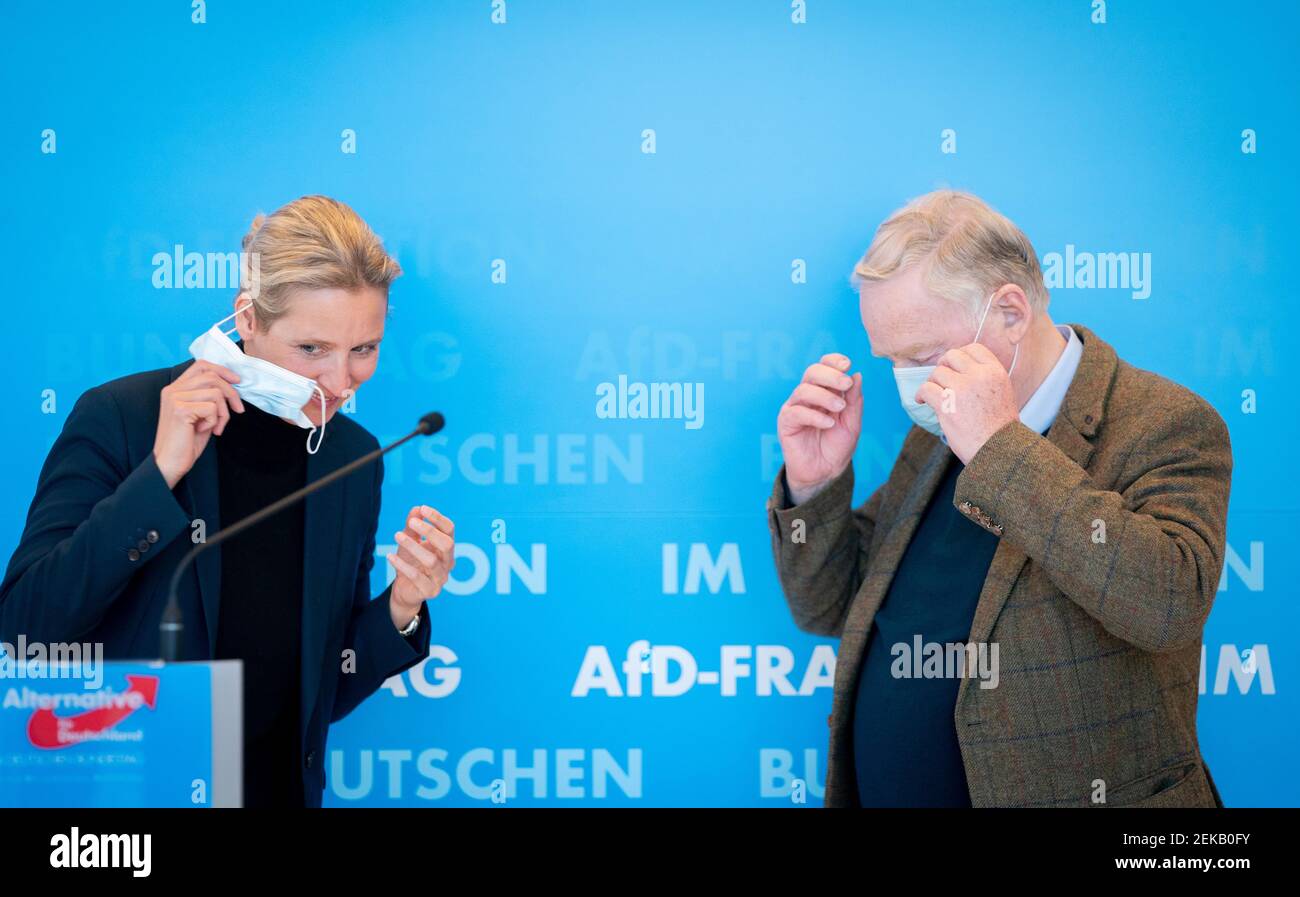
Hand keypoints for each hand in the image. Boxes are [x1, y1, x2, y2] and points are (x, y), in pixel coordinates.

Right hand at [153, 360, 244, 487]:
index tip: (237, 381)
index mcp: (175, 388)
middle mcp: (172, 390)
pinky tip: (205, 430)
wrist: (170, 462)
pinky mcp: (180, 410)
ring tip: (216, 427)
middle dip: (231, 393)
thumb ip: (209, 397)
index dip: (222, 370)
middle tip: (238, 410)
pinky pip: (212, 408)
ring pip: (215, 393)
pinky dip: (216, 421)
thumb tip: (233, 384)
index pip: (201, 365)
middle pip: (212, 377)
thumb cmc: (186, 441)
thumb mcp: (200, 414)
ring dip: (224, 413)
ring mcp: (175, 398)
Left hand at [387, 504, 454, 629]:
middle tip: (411, 522)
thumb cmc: (411, 562)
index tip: (423, 508)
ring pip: (431, 561)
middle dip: (430, 531)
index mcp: (446, 548)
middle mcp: (448, 563)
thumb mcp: (410, 541)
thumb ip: (413, 527)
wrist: (405, 589)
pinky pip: (416, 576)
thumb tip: (416, 509)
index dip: (438, 518)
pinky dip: (402, 565)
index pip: (449, 530)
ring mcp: (441, 578)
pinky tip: (390, 556)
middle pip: (447, 544)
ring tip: (397, 535)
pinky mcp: (430, 591)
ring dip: (413, 546)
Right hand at [777, 353, 862, 503]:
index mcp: (824, 391)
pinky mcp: (786, 422)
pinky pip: (797, 412)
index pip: (824, 366)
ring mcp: (795, 408)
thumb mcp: (852, 422)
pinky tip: (828, 424)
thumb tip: (857, 375)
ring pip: (804, 390)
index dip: (833, 361)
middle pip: (812, 372)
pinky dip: (814, 415)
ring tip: (839, 409)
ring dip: (825, 396)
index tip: (847, 364)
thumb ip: (854, 400)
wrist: (825, 472)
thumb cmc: (837, 446)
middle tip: (846, 384)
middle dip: (830, 375)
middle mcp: (808, 396)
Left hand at [914, 342, 1018, 463]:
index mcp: (995, 372)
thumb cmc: (999, 428)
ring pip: (937, 373)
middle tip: (941, 380)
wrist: (999, 450)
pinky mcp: (947, 404)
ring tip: (934, 396)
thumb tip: (959, 370)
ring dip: (933, 384)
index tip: (954, 367)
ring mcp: (962, 388)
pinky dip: (921, 394)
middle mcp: (979, 376)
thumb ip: (985, 378)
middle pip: (951, 357)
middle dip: (943, 367)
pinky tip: (922, 401)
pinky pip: (926, 388)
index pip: (973, 348)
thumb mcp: (1002, 393)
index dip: (960, 355)